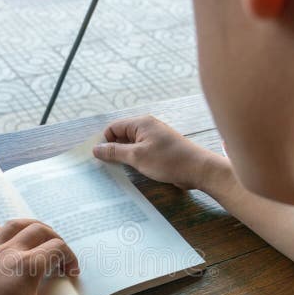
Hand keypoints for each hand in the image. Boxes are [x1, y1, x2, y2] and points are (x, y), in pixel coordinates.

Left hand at [0, 219, 95, 294]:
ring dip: (28, 226)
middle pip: (38, 230)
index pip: (57, 248)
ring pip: (11, 225)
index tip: (71, 274)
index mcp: (28, 266)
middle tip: (59, 255)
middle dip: (54, 237)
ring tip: (37, 236)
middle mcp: (9, 252)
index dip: (70, 257)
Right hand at [93, 115, 225, 189]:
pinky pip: (141, 152)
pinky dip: (135, 160)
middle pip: (121, 136)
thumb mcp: (137, 157)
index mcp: (141, 123)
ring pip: (131, 145)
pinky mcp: (160, 149)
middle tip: (108, 167)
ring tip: (121, 170)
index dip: (105, 142)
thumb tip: (96, 148)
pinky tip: (134, 171)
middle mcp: (147, 127)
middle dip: (114, 150)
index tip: (101, 158)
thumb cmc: (167, 161)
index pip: (113, 128)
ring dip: (124, 157)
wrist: (197, 169)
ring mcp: (154, 138)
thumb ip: (115, 152)